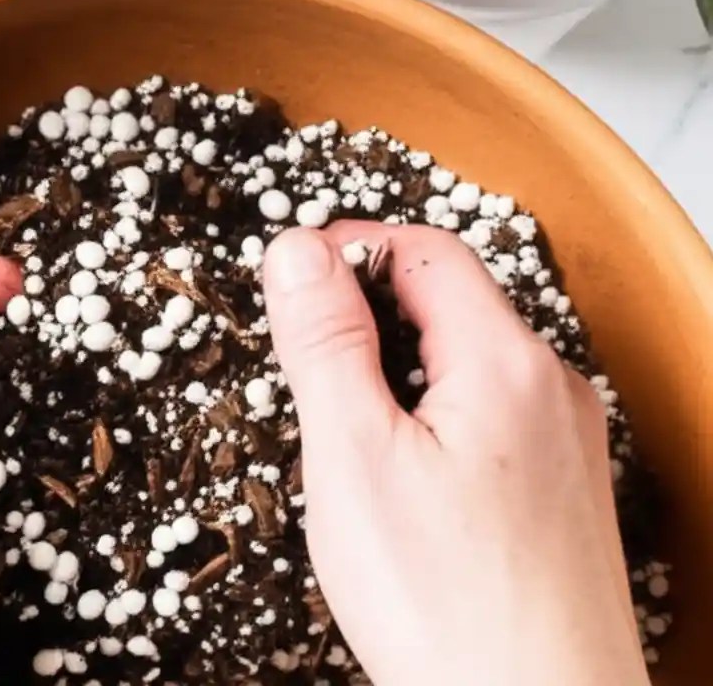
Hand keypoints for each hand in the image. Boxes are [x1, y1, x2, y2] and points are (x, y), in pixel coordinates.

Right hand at [262, 222, 646, 685]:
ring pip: (465, 368)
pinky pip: (486, 422)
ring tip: (339, 435)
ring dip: (394, 373)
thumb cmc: (445, 605)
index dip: (348, 247)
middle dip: (365, 316)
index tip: (287, 276)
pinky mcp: (559, 497)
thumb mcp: (354, 455)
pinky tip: (397, 486)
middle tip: (299, 365)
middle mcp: (550, 391)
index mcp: (505, 362)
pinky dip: (428, 423)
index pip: (424, 252)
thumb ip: (326, 341)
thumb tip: (298, 249)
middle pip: (449, 306)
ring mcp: (564, 446)